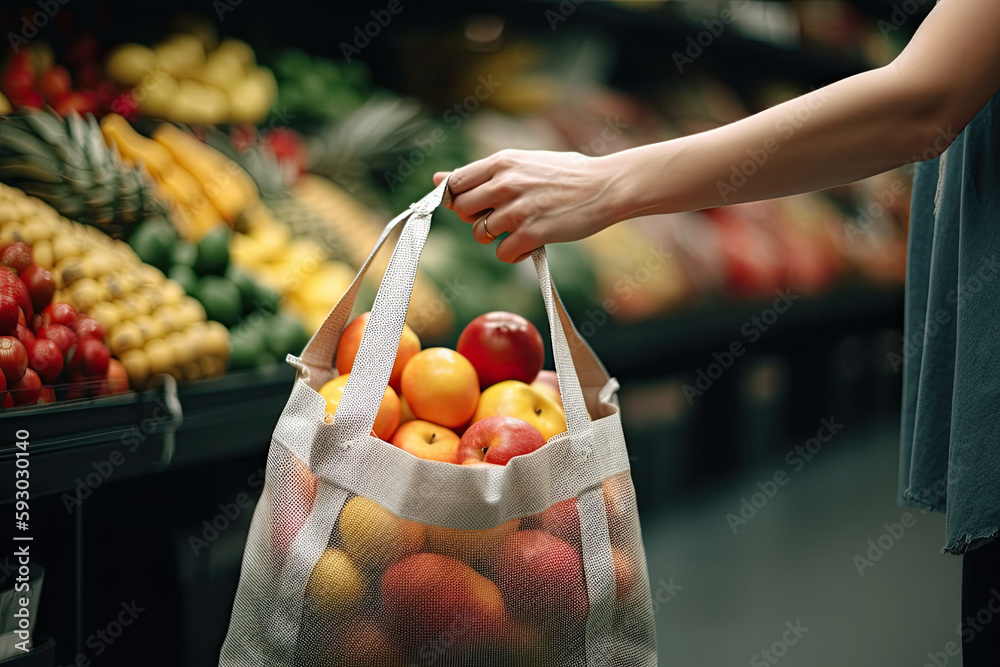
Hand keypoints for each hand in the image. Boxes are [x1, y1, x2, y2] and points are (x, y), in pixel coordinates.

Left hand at [433, 149, 623, 262]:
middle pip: (464, 211)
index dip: (458, 199)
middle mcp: (505, 183)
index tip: (472, 206)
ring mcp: (517, 209)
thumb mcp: (523, 163)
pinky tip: (530, 244)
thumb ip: (482, 172)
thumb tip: (438, 179)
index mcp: (502, 162)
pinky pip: (502, 254)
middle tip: (503, 217)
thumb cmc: (566, 175)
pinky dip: (514, 254)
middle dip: (477, 218)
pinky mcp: (531, 233)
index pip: (456, 183)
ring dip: (497, 237)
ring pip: (481, 234)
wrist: (606, 187)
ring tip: (521, 228)